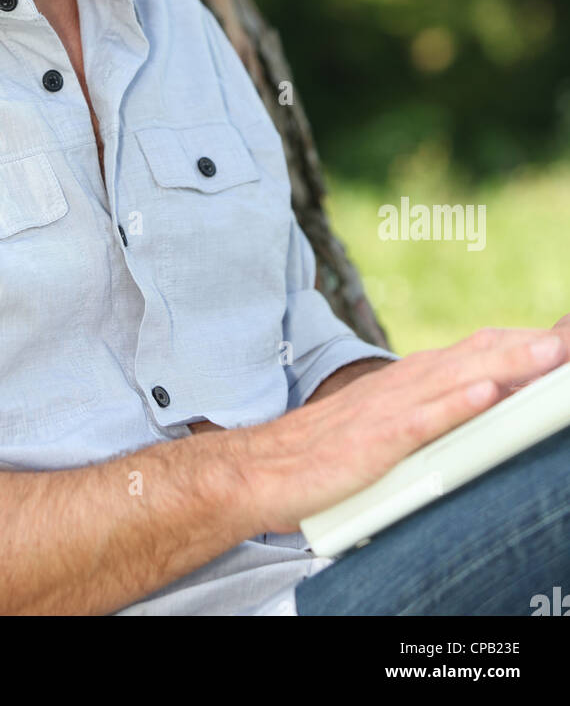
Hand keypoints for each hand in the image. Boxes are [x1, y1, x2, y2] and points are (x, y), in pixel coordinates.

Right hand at [238, 325, 568, 534]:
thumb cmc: (327, 451)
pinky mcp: (374, 441)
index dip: (527, 341)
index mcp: (412, 379)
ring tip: (554, 354)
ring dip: (510, 364)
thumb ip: (432, 409)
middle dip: (533, 345)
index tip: (565, 336)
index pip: (481, 349)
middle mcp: (406, 383)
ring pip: (459, 377)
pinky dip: (456, 404)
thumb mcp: (388, 422)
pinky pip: (422, 419)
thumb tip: (487, 402)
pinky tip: (487, 394)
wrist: (264, 468)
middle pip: (480, 352)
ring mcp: (390, 409)